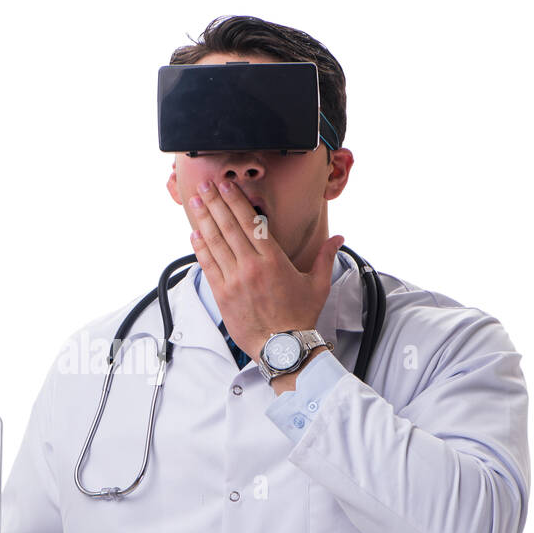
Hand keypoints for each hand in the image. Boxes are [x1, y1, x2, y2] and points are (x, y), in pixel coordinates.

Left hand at [185, 179, 341, 363]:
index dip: (237, 202)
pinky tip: (195, 233)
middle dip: (215, 203)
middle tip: (206, 184)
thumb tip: (338, 239)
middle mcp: (251, 266)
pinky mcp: (222, 295)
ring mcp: (234, 280)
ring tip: (196, 201)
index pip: (251, 222)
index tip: (227, 187)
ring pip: (215, 242)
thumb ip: (325, 257)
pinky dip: (200, 248)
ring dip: (204, 219)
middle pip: (229, 227)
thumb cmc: (300, 317)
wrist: (282, 348)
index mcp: (273, 260)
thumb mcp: (318, 284)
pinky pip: (208, 266)